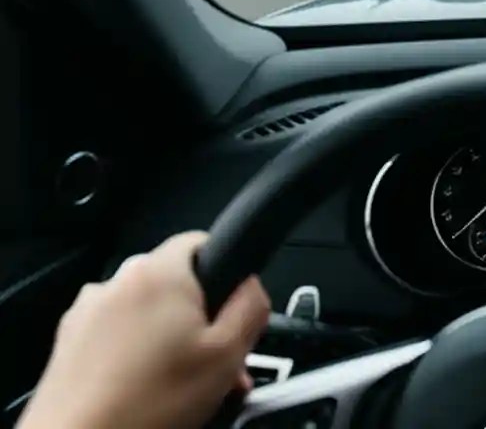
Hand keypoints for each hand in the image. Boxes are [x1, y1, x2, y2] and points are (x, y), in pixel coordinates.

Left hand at [18, 232, 270, 428]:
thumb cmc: (146, 405)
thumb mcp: (228, 354)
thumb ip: (252, 306)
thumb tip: (253, 286)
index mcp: (158, 274)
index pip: (202, 241)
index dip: (227, 273)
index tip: (234, 309)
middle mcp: (117, 283)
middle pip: (176, 284)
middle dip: (202, 318)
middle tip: (218, 361)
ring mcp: (88, 313)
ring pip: (147, 313)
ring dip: (171, 339)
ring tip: (185, 384)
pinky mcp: (70, 343)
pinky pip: (118, 335)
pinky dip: (138, 355)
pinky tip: (151, 390)